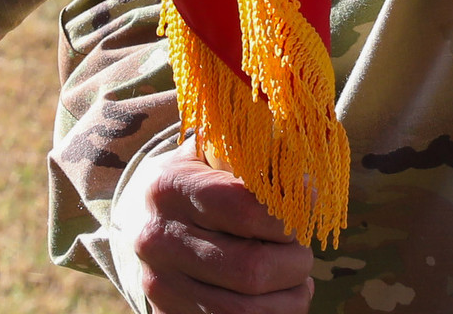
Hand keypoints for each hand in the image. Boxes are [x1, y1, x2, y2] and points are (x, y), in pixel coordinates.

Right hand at [115, 144, 315, 313]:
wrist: (144, 218)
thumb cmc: (196, 180)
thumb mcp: (215, 154)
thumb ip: (256, 156)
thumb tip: (308, 184)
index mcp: (170, 189)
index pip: (244, 210)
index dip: (287, 216)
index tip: (305, 211)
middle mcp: (159, 240)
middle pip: (251, 269)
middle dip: (295, 264)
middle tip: (302, 252)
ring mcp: (161, 284)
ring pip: (247, 311)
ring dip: (290, 298)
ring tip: (298, 279)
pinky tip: (278, 299)